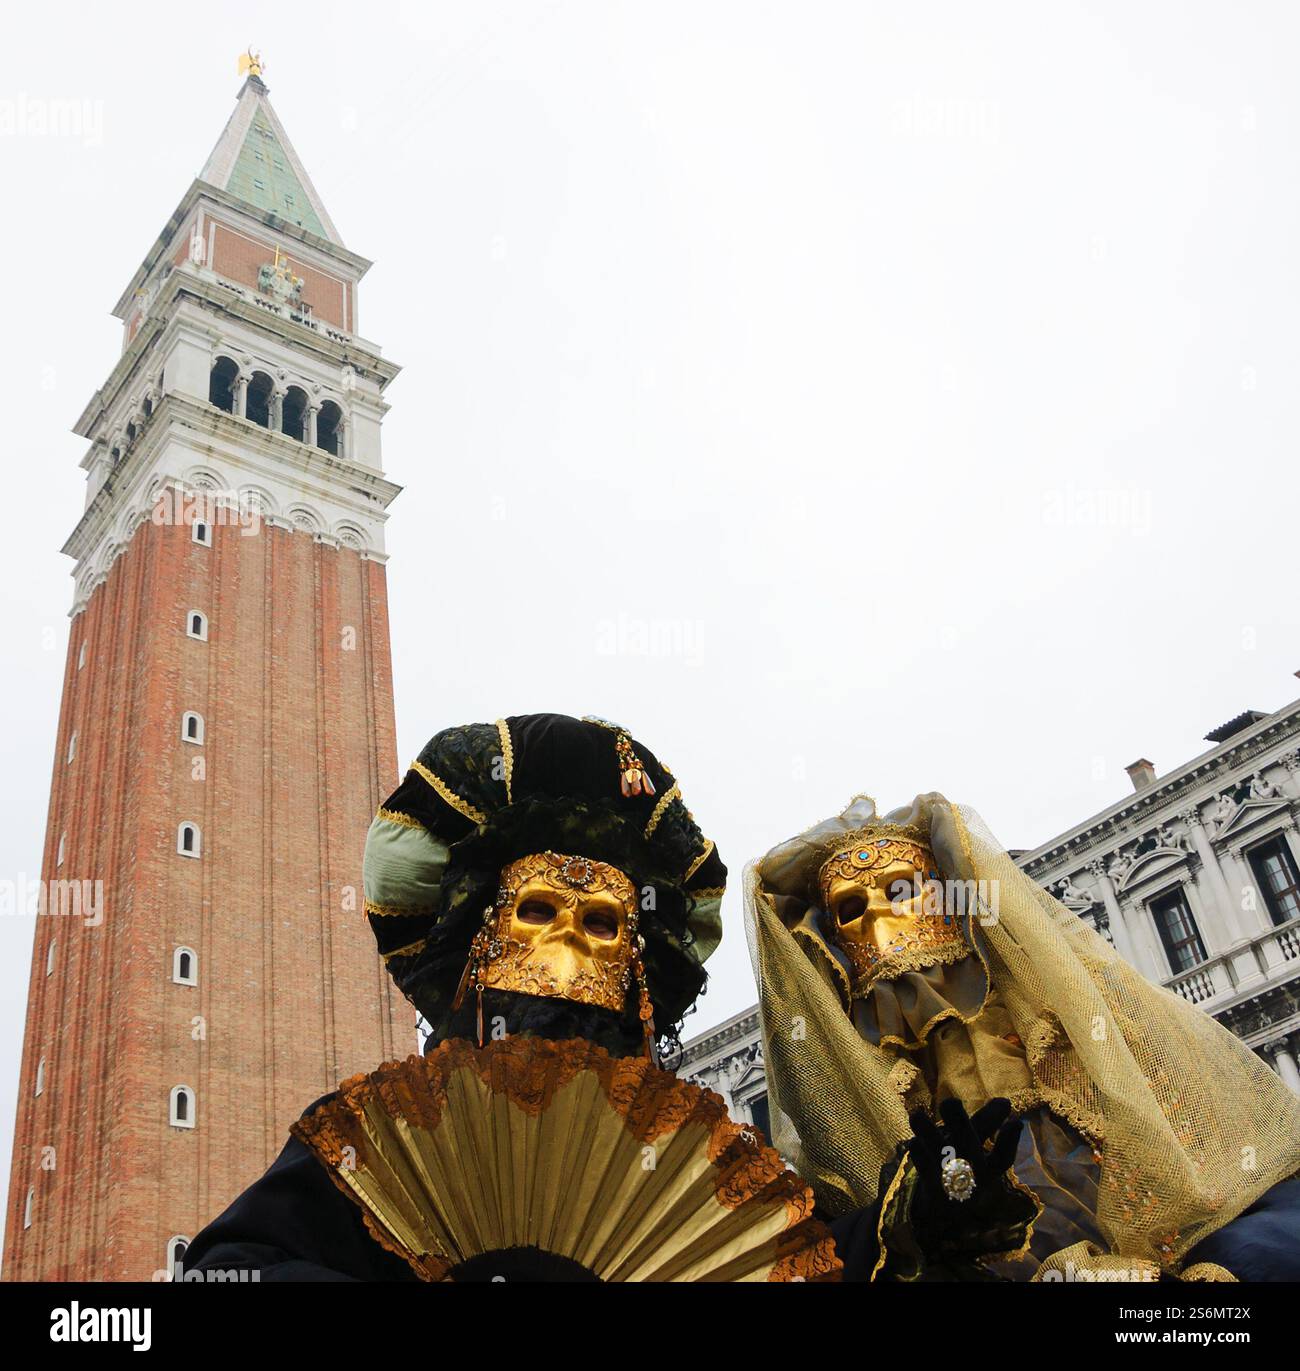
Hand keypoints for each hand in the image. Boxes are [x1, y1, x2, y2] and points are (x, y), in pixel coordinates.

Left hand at [906, 1098, 1033, 1260]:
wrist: (942, 1212)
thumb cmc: (963, 1168)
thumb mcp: (978, 1148)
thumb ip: (987, 1124)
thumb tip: (1006, 1102)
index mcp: (989, 1168)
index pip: (1004, 1158)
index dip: (1009, 1142)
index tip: (1016, 1123)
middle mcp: (973, 1173)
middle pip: (968, 1148)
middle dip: (958, 1126)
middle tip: (950, 1103)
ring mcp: (951, 1180)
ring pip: (939, 1153)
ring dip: (927, 1132)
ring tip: (917, 1114)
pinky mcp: (931, 1187)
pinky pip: (922, 1165)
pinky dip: (917, 1152)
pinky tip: (913, 1142)